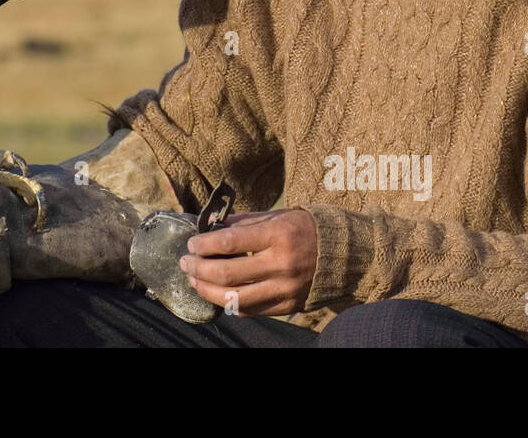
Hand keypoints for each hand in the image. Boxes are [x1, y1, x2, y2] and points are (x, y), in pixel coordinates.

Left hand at [179, 209, 316, 315]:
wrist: (342, 254)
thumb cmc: (303, 229)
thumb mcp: (276, 216)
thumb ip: (243, 222)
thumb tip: (210, 226)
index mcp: (277, 235)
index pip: (229, 242)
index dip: (205, 245)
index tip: (192, 244)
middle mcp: (280, 264)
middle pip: (227, 273)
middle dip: (199, 268)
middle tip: (185, 263)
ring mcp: (284, 288)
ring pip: (235, 298)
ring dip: (207, 290)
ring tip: (194, 281)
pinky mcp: (288, 306)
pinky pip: (251, 310)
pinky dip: (229, 304)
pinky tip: (217, 294)